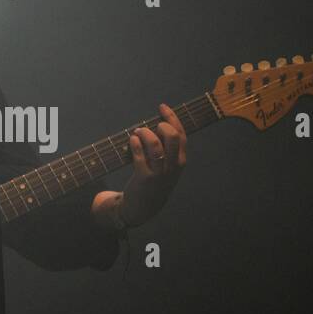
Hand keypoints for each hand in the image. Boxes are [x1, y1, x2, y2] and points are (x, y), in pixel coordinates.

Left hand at [121, 103, 186, 226]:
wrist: (145, 207)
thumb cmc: (156, 180)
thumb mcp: (169, 166)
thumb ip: (168, 148)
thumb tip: (160, 122)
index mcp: (180, 160)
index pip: (181, 134)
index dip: (172, 117)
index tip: (162, 107)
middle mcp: (172, 166)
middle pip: (171, 136)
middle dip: (160, 125)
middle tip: (150, 126)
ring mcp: (159, 172)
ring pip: (154, 144)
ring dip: (144, 132)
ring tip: (138, 132)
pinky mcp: (144, 177)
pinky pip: (139, 155)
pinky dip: (135, 143)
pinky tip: (132, 140)